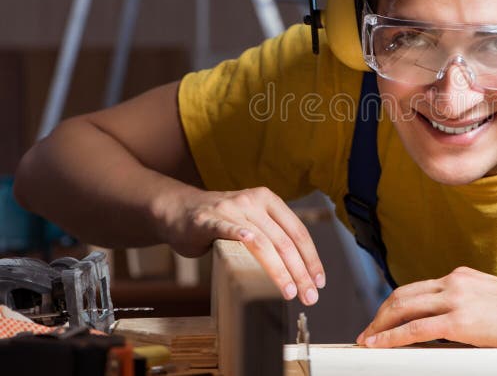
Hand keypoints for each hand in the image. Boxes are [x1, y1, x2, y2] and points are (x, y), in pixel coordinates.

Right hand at [161, 187, 325, 305]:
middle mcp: (252, 202)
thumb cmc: (218, 222)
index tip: (319, 281)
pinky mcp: (207, 219)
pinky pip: (226, 228)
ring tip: (289, 291)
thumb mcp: (251, 221)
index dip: (311, 257)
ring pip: (262, 242)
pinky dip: (239, 234)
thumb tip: (299, 271)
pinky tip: (250, 242)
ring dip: (279, 270)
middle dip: (300, 271)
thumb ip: (271, 236)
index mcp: (268, 200)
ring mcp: (230, 209)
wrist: (177, 210)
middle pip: (283, 240)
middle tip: (309, 296)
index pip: (297, 231)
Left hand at [356, 266, 496, 347]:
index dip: (395, 304)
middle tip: (369, 331)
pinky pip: (416, 329)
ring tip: (369, 340)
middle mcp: (455, 282)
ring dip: (381, 325)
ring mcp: (456, 299)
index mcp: (461, 276)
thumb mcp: (492, 299)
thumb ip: (468, 305)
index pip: (417, 288)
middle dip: (380, 314)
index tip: (384, 317)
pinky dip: (393, 336)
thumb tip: (451, 322)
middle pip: (403, 295)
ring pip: (403, 308)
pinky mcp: (461, 321)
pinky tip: (381, 345)